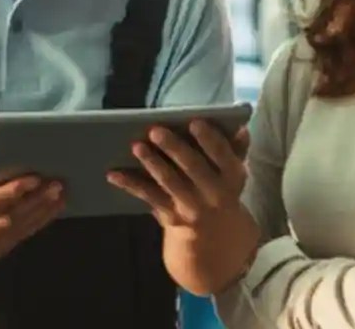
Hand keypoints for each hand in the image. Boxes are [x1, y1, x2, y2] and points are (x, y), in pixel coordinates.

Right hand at [0, 162, 64, 264]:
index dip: (10, 192)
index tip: (33, 177)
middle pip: (9, 220)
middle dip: (35, 201)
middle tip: (57, 182)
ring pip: (20, 229)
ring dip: (43, 210)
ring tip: (62, 191)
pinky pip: (23, 235)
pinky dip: (41, 219)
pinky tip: (55, 205)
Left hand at [106, 121, 248, 227]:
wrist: (214, 233)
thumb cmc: (220, 187)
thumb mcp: (233, 170)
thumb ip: (236, 148)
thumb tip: (241, 127)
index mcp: (232, 177)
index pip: (223, 156)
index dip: (210, 139)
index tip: (195, 122)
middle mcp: (213, 194)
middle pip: (193, 168)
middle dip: (174, 148)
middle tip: (155, 130)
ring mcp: (191, 207)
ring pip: (169, 183)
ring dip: (152, 163)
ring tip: (136, 146)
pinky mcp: (170, 215)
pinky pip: (148, 197)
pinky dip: (130, 184)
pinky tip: (113, 173)